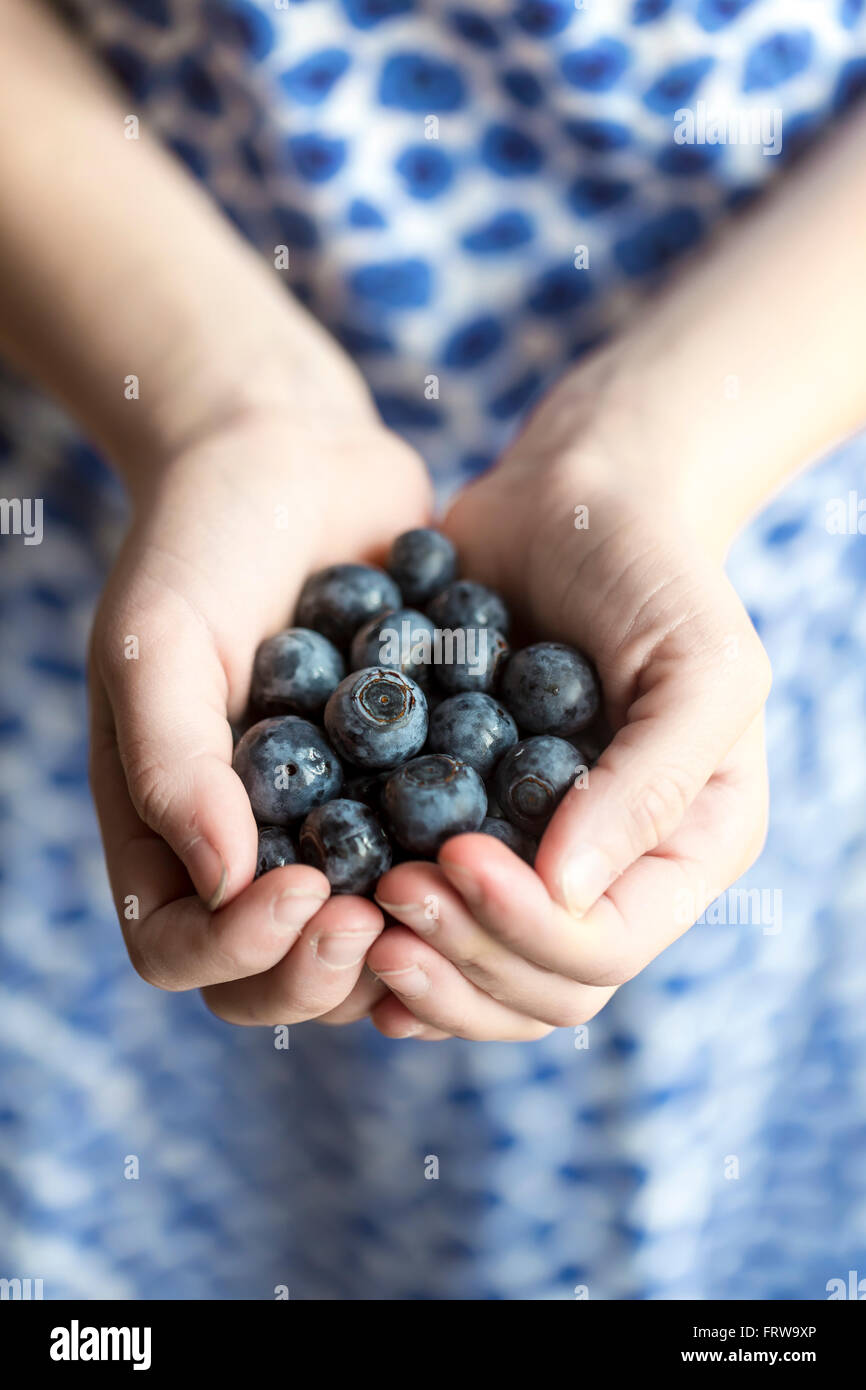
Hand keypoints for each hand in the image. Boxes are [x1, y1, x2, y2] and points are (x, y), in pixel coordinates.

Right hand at [89, 403, 431, 1026]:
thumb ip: (172, 766)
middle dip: (330, 968)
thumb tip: (225, 887)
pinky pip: (432, 857)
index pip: (183, 950)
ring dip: (410, 939)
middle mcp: (249, 845)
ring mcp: (332, 821)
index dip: (242, 949)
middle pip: (279, 973)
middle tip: (388, 915)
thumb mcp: (157, 642)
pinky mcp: (407, 784)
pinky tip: (509, 842)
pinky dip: (466, 871)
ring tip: (456, 889)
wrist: (293, 455)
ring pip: (370, 936)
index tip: (308, 890)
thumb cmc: (200, 540)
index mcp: (168, 828)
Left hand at [365, 364, 770, 1039]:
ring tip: (353, 909)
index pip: (607, 949)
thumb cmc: (651, 570)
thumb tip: (566, 891)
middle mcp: (611, 879)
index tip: (453, 855)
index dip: (526, 928)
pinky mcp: (465, 834)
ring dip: (417, 966)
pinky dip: (382, 937)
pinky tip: (336, 917)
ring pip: (480, 981)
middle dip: (462, 955)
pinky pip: (430, 922)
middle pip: (539, 989)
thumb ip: (652, 780)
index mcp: (683, 854)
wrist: (570, 502)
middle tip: (386, 890)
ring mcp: (535, 864)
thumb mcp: (697, 662)